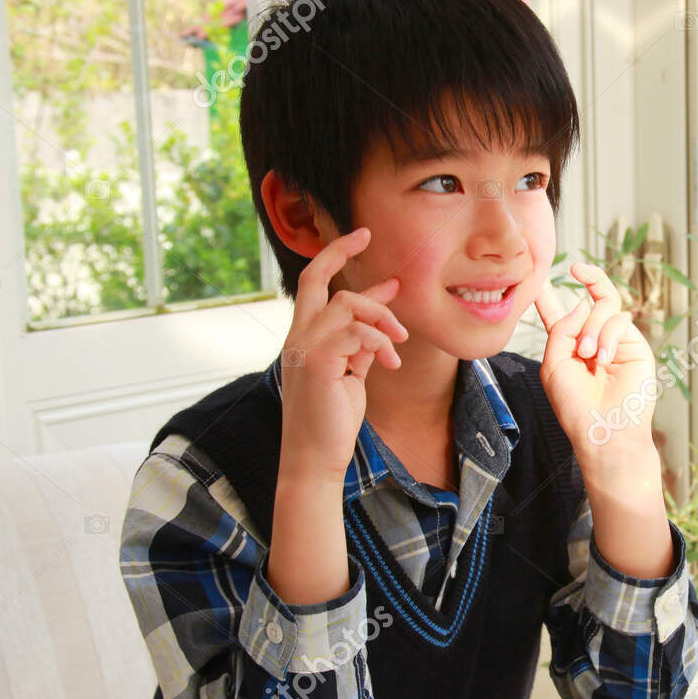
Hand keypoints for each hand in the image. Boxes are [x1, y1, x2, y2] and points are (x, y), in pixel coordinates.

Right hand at [278, 226, 408, 483]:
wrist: (314, 459)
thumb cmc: (332, 421)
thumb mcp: (351, 373)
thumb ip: (362, 344)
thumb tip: (382, 317)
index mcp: (304, 337)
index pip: (315, 285)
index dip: (336, 256)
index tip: (363, 238)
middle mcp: (298, 337)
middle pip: (316, 277)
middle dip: (341, 250)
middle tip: (370, 239)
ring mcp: (304, 348)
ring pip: (346, 303)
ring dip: (381, 316)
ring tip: (399, 342)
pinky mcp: (317, 362)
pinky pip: (356, 332)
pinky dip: (380, 342)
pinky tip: (392, 363)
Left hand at [532, 261, 657, 457]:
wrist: (604, 427)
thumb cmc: (574, 405)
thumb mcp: (553, 365)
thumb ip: (560, 329)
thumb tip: (583, 303)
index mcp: (568, 347)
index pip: (558, 315)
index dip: (548, 295)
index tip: (541, 278)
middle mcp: (593, 340)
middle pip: (590, 299)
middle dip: (584, 298)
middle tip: (578, 318)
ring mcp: (616, 341)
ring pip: (605, 306)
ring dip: (593, 327)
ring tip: (589, 354)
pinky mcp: (635, 346)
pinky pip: (621, 320)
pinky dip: (609, 335)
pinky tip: (604, 358)